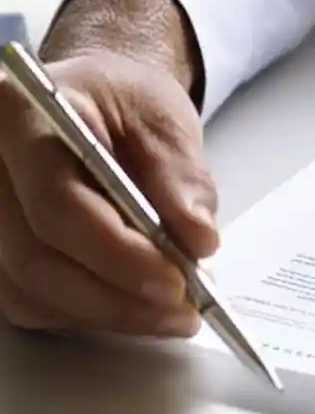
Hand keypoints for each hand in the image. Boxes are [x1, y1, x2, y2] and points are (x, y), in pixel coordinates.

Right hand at [0, 0, 216, 335]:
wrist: (95, 100)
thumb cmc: (125, 103)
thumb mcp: (165, 122)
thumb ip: (183, 181)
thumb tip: (197, 241)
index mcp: (18, 117)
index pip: (58, 203)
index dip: (118, 253)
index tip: (177, 279)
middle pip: (36, 258)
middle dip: (118, 296)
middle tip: (184, 310)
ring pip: (29, 290)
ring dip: (107, 312)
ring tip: (171, 311)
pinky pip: (29, 300)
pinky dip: (87, 312)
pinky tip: (133, 303)